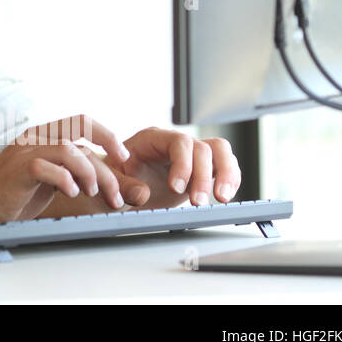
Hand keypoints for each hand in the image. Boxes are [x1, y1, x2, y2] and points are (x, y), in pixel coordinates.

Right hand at [0, 114, 136, 223]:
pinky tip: (70, 193)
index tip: (124, 158)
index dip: (106, 135)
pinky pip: (47, 168)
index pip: (81, 122)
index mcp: (43, 135)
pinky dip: (65, 181)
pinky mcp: (17, 169)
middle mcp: (35, 137)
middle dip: (106, 157)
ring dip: (89, 174)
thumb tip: (122, 187)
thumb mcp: (54, 182)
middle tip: (119, 185)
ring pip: (68, 150)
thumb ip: (81, 177)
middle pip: (80, 130)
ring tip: (93, 193)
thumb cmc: (15, 193)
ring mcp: (24, 151)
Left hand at [102, 127, 240, 209]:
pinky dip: (230, 179)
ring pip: (219, 151)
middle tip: (198, 202)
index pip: (178, 142)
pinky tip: (224, 197)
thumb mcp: (110, 182)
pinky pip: (224, 165)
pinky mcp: (200, 169)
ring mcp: (189, 154)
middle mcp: (174, 143)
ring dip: (225, 175)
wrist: (119, 188)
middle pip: (202, 147)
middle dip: (204, 176)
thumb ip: (123, 186)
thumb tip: (142, 194)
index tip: (176, 188)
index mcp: (151, 139)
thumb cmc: (113, 180)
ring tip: (221, 199)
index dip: (183, 164)